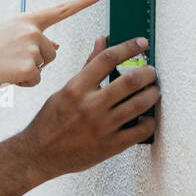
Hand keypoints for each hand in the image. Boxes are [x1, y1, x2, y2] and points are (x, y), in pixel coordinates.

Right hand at [0, 0, 104, 91]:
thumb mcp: (9, 37)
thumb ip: (34, 38)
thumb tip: (57, 46)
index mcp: (27, 20)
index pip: (60, 9)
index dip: (82, 1)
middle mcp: (31, 30)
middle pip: (51, 51)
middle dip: (36, 60)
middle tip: (10, 59)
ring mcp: (31, 48)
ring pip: (44, 66)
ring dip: (29, 71)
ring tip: (7, 66)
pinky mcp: (29, 67)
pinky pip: (36, 80)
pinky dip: (23, 82)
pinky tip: (7, 76)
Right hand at [20, 35, 158, 179]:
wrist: (41, 154)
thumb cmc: (51, 121)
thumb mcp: (65, 90)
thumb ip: (87, 66)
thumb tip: (102, 41)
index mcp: (76, 88)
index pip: (107, 59)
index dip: (128, 47)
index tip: (141, 43)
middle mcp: (90, 106)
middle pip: (130, 81)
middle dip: (148, 72)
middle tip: (151, 72)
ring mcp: (102, 127)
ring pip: (140, 104)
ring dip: (153, 94)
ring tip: (153, 91)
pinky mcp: (111, 145)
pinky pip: (141, 130)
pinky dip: (150, 121)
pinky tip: (147, 117)